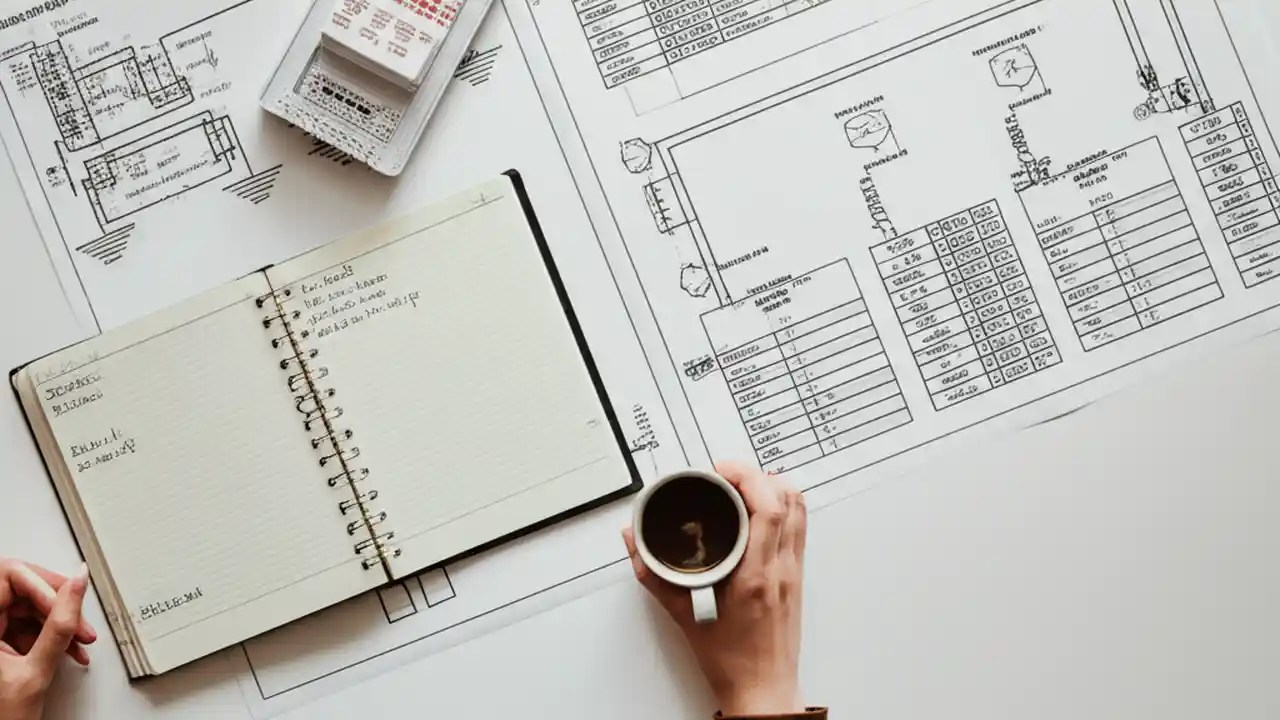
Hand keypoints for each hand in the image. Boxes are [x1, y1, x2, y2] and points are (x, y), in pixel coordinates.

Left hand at [0, 560, 95, 719]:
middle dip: (59, 606)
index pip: (10, 576)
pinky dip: (56, 638)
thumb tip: (77, 584)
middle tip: (79, 623)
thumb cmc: (2, 718)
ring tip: (80, 642)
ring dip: (63, 625)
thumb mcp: (36, 670)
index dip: (42, 586)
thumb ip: (60, 626)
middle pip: (26, 591)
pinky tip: (70, 651)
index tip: (67, 603)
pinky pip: (33, 628)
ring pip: (33, 610)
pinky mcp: (3, 645)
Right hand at [623, 462, 806, 715]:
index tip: (722, 470)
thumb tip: (634, 541)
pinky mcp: (798, 576)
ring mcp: (795, 571)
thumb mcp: (682, 616)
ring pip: (800, 508)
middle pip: (788, 499)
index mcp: (756, 576)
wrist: (763, 690)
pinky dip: (782, 505)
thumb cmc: (730, 662)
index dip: (747, 476)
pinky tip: (759, 508)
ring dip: (774, 486)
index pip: (767, 508)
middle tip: (727, 474)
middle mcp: (782, 568)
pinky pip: (798, 526)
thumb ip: (654, 574)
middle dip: (757, 474)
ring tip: (743, 484)